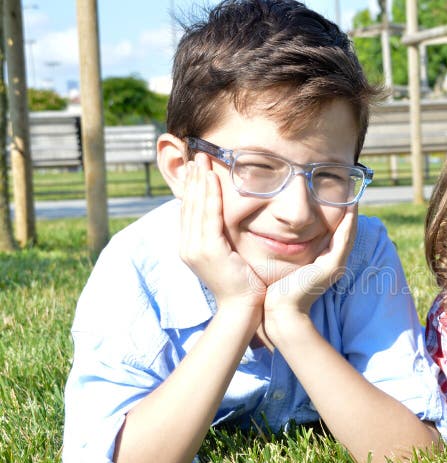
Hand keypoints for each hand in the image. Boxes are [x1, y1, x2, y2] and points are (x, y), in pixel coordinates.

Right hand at [178, 154, 265, 309]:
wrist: (243, 307)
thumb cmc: (242, 283)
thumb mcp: (227, 256)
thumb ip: (221, 238)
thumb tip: (223, 222)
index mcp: (190, 247)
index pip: (188, 211)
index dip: (191, 188)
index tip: (196, 168)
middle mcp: (188, 247)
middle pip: (188, 205)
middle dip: (192, 179)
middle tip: (196, 155)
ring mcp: (195, 249)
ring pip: (196, 207)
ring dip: (199, 181)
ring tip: (202, 160)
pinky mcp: (208, 251)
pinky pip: (208, 217)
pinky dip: (209, 196)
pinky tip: (212, 180)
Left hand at [262, 206, 357, 338]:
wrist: (281, 309)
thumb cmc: (277, 289)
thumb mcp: (285, 264)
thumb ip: (286, 251)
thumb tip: (277, 236)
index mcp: (324, 262)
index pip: (337, 234)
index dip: (341, 217)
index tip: (340, 198)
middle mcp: (333, 262)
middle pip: (346, 232)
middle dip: (350, 213)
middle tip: (352, 192)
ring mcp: (335, 265)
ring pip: (349, 234)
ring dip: (353, 215)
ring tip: (354, 196)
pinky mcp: (333, 267)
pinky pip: (344, 240)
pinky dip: (349, 224)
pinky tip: (350, 209)